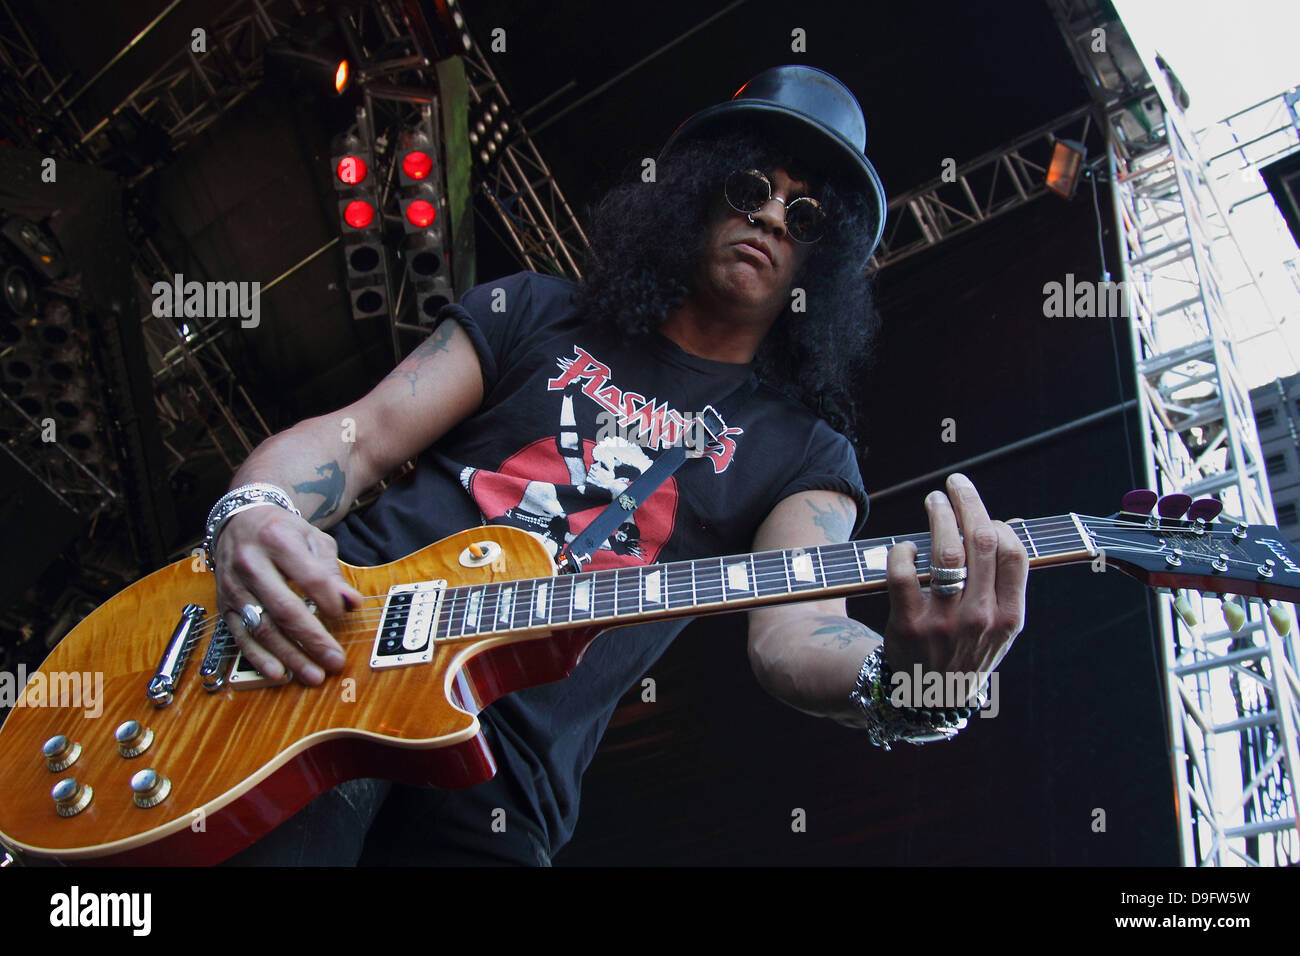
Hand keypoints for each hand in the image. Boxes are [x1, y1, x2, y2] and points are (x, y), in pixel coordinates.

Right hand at [213, 506, 363, 684]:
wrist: (239, 521)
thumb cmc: (282, 531)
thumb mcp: (312, 539)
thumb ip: (331, 571)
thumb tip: (350, 602)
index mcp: (278, 540)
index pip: (309, 577)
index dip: (329, 600)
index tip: (342, 613)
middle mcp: (250, 563)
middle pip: (285, 608)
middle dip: (313, 639)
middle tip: (335, 661)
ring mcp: (234, 586)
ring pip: (262, 628)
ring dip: (289, 656)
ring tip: (313, 674)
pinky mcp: (223, 604)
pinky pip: (240, 636)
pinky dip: (259, 658)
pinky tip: (278, 673)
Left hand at [882, 473, 1028, 702]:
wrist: (927, 698)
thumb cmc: (965, 650)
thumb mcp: (998, 628)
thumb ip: (1004, 585)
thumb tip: (1005, 525)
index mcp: (1009, 617)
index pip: (1014, 554)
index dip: (999, 523)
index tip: (983, 513)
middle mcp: (980, 618)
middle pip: (981, 542)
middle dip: (968, 503)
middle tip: (955, 484)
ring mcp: (944, 622)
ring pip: (945, 552)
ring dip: (939, 515)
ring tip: (934, 500)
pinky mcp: (908, 624)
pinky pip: (904, 572)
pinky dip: (904, 550)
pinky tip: (906, 548)